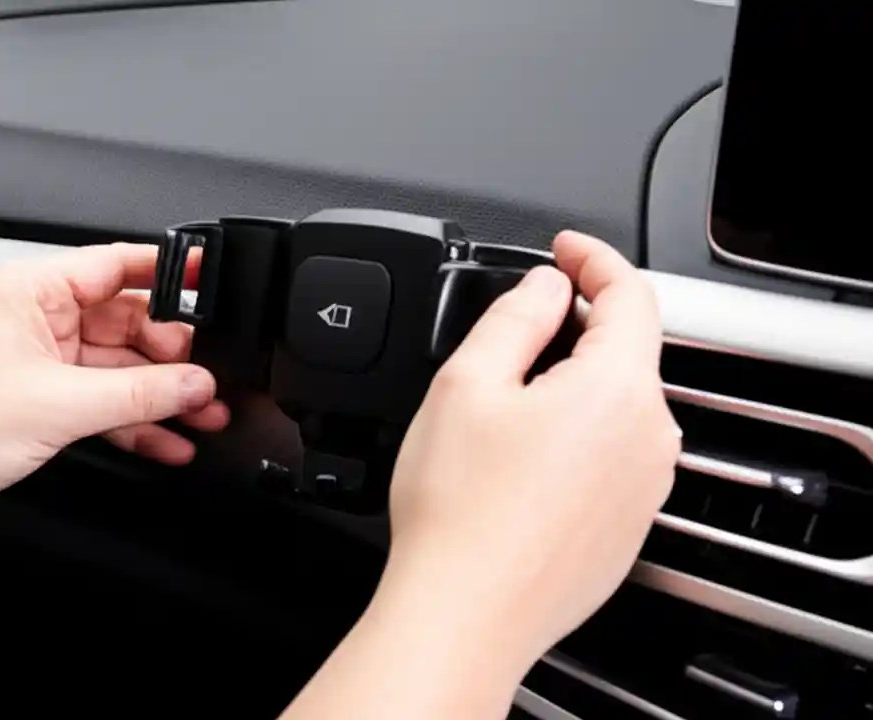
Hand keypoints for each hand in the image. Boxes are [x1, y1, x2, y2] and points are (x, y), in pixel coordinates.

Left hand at [0, 243, 229, 506]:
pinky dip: (137, 420)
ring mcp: (44, 358)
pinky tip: (168, 439)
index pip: (116, 264)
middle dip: (172, 354)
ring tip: (203, 413)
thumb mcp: (59, 405)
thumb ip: (138, 394)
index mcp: (30, 290)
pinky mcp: (47, 397)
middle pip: (128, 320)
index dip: (168, 272)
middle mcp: (38, 316)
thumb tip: (193, 382)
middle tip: (208, 378)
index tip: (211, 279)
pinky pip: (107, 400)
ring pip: (122, 366)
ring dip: (162, 394)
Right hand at [386, 231, 678, 677]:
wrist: (465, 614)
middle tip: (519, 323)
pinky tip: (521, 457)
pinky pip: (613, 456)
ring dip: (576, 382)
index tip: (565, 248)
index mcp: (616, 390)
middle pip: (629, 350)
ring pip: (619, 405)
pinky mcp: (626, 525)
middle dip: (580, 323)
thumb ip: (514, 317)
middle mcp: (649, 438)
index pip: (630, 293)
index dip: (594, 257)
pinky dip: (578, 436)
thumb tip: (544, 287)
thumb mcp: (466, 383)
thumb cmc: (458, 512)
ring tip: (507, 400)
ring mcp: (643, 488)